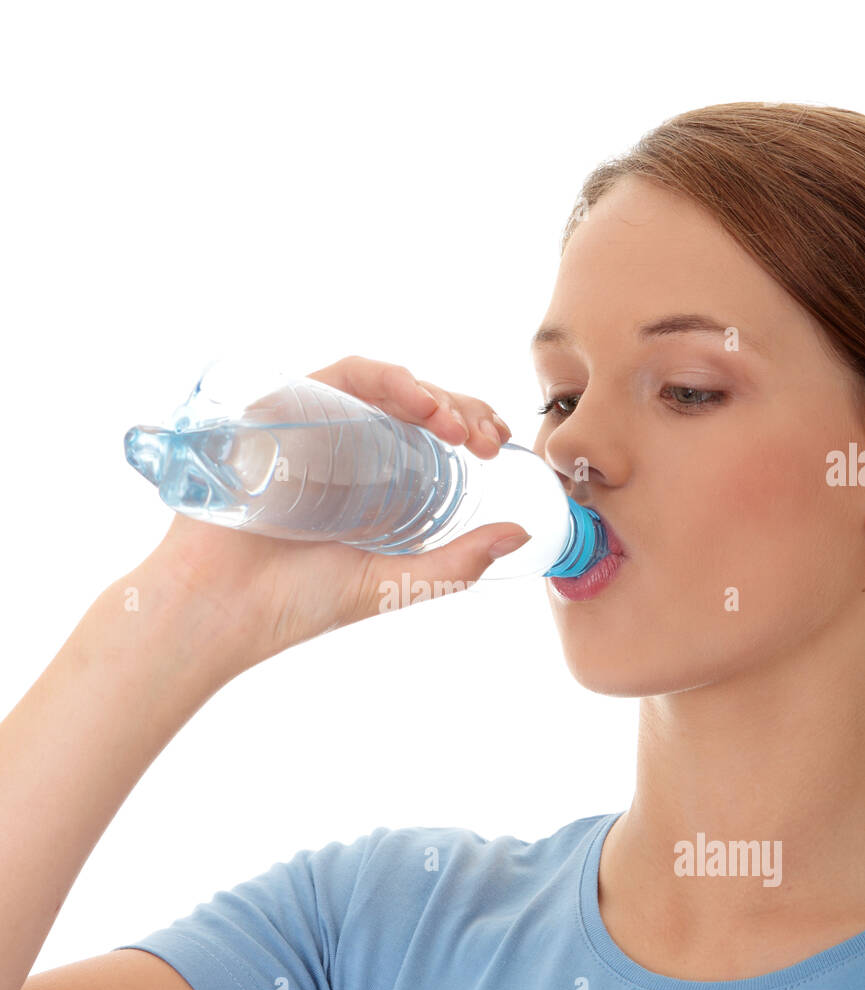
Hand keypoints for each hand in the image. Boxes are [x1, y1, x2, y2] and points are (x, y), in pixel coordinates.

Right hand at [137, 355, 529, 678]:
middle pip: (411, 402)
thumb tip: (521, 535)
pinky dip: (381, 380)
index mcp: (372, 478)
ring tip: (457, 423)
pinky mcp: (280, 413)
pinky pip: (336, 377)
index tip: (502, 443)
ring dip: (426, 390)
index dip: (470, 426)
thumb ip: (456, 564)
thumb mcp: (395, 584)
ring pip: (379, 382)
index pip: (429, 433)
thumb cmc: (296, 604)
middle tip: (487, 437)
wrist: (219, 612)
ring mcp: (310, 425)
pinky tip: (414, 403)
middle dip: (459, 408)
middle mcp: (344, 444)